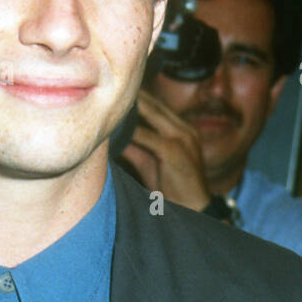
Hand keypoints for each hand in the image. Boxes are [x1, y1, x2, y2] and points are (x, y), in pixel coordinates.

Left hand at [118, 89, 211, 210]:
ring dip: (130, 108)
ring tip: (108, 103)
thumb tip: (113, 134)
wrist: (195, 210)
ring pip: (152, 113)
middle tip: (106, 91)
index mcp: (181, 129)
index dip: (135, 98)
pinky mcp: (175, 151)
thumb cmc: (172, 189)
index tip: (113, 92)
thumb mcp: (151, 162)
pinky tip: (115, 129)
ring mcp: (182, 138)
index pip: (155, 106)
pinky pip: (148, 137)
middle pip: (153, 104)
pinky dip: (131, 132)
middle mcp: (184, 129)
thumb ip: (135, 146)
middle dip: (131, 97)